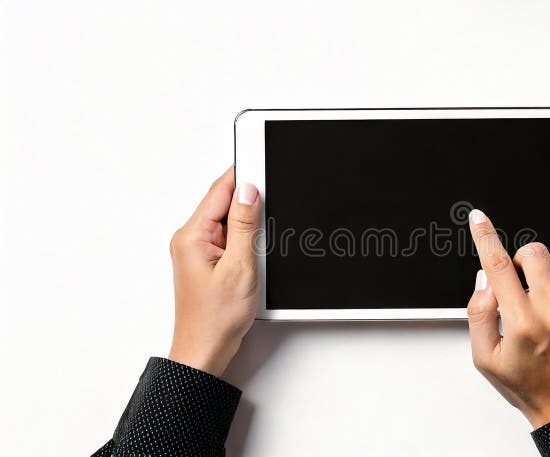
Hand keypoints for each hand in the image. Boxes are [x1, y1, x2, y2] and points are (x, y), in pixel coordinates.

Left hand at [167, 167, 260, 376]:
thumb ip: (244, 225)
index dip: (242, 176)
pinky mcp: (207, 262)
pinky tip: (253, 257)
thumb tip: (249, 191)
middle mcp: (190, 240)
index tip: (262, 163)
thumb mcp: (240, 267)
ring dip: (247, 227)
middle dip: (248, 203)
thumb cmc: (216, 319)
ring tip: (255, 252)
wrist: (205, 351)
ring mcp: (197, 251)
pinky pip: (228, 240)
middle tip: (266, 218)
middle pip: (224, 203)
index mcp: (192, 236)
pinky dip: (244, 242)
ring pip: (228, 222)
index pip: (219, 190)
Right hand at [466, 209, 549, 427]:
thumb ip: (478, 314)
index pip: (497, 266)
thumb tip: (485, 279)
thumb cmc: (531, 387)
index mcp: (521, 324)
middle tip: (521, 283)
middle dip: (519, 261)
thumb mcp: (485, 358)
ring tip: (548, 287)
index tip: (479, 220)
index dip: (485, 236)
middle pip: (532, 252)